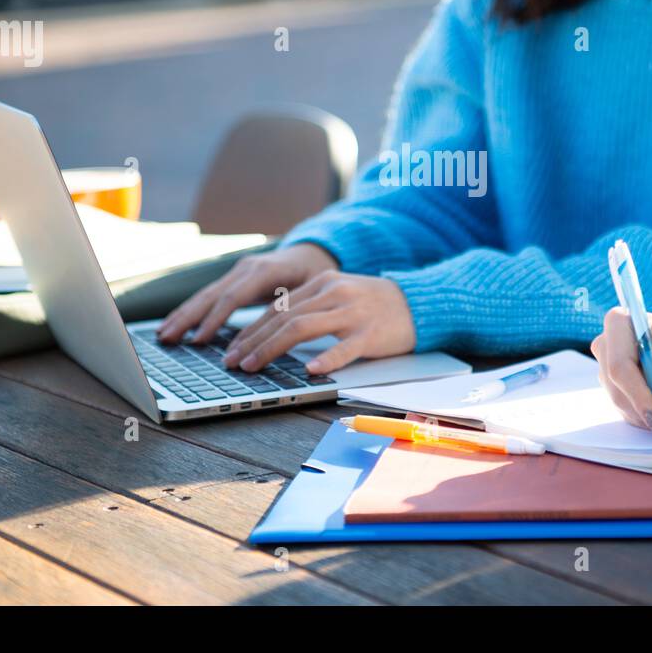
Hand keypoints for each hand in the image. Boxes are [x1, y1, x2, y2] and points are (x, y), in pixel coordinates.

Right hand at [156, 243, 337, 343]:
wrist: (313, 253)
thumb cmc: (316, 274)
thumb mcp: (311, 289)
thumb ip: (294, 308)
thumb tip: (281, 334)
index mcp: (264, 270)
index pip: (233, 297)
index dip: (215, 319)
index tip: (199, 340)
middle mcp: (246, 268)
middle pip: (211, 295)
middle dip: (188, 318)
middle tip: (167, 339)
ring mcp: (238, 272)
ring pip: (205, 294)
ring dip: (183, 315)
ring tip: (163, 335)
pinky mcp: (234, 279)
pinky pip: (209, 295)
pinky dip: (192, 310)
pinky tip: (176, 324)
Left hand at [222, 271, 415, 374]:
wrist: (418, 303)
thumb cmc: (373, 305)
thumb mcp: (338, 296)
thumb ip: (310, 307)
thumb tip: (271, 330)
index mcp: (322, 283)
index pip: (277, 306)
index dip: (251, 329)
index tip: (233, 349)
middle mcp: (334, 293)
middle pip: (284, 317)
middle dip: (253, 341)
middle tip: (233, 363)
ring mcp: (352, 312)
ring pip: (304, 328)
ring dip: (273, 349)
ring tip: (254, 366)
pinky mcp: (371, 333)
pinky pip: (345, 347)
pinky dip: (326, 358)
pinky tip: (310, 369)